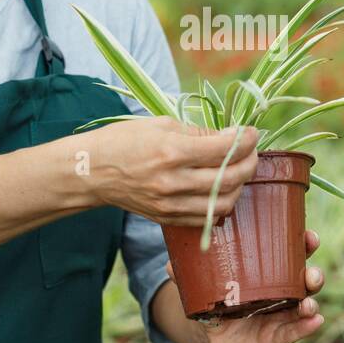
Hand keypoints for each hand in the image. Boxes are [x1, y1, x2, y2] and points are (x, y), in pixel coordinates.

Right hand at [85, 117, 259, 226]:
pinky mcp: (167, 218)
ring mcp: (170, 204)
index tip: (251, 132)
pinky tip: (221, 187)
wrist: (92, 172)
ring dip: (239, 186)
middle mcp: (173, 181)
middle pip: (230, 178)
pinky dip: (220, 203)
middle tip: (251, 150)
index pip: (224, 149)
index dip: (246, 140)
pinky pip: (206, 218)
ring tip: (239, 170)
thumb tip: (229, 136)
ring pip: (223, 203)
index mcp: (171, 152)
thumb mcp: (160, 124)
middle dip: (250, 162)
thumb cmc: (123, 140)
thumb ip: (197, 132)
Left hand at [166, 228, 324, 342]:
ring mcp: (282, 314)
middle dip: (312, 274)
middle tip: (310, 273)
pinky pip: (294, 332)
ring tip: (308, 303)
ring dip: (311, 302)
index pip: (292, 253)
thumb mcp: (204, 282)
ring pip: (304, 305)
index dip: (304, 244)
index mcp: (270, 270)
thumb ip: (189, 274)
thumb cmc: (216, 297)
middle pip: (304, 279)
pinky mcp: (277, 337)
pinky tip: (315, 321)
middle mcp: (282, 290)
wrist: (212, 334)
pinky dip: (306, 327)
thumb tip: (169, 264)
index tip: (309, 236)